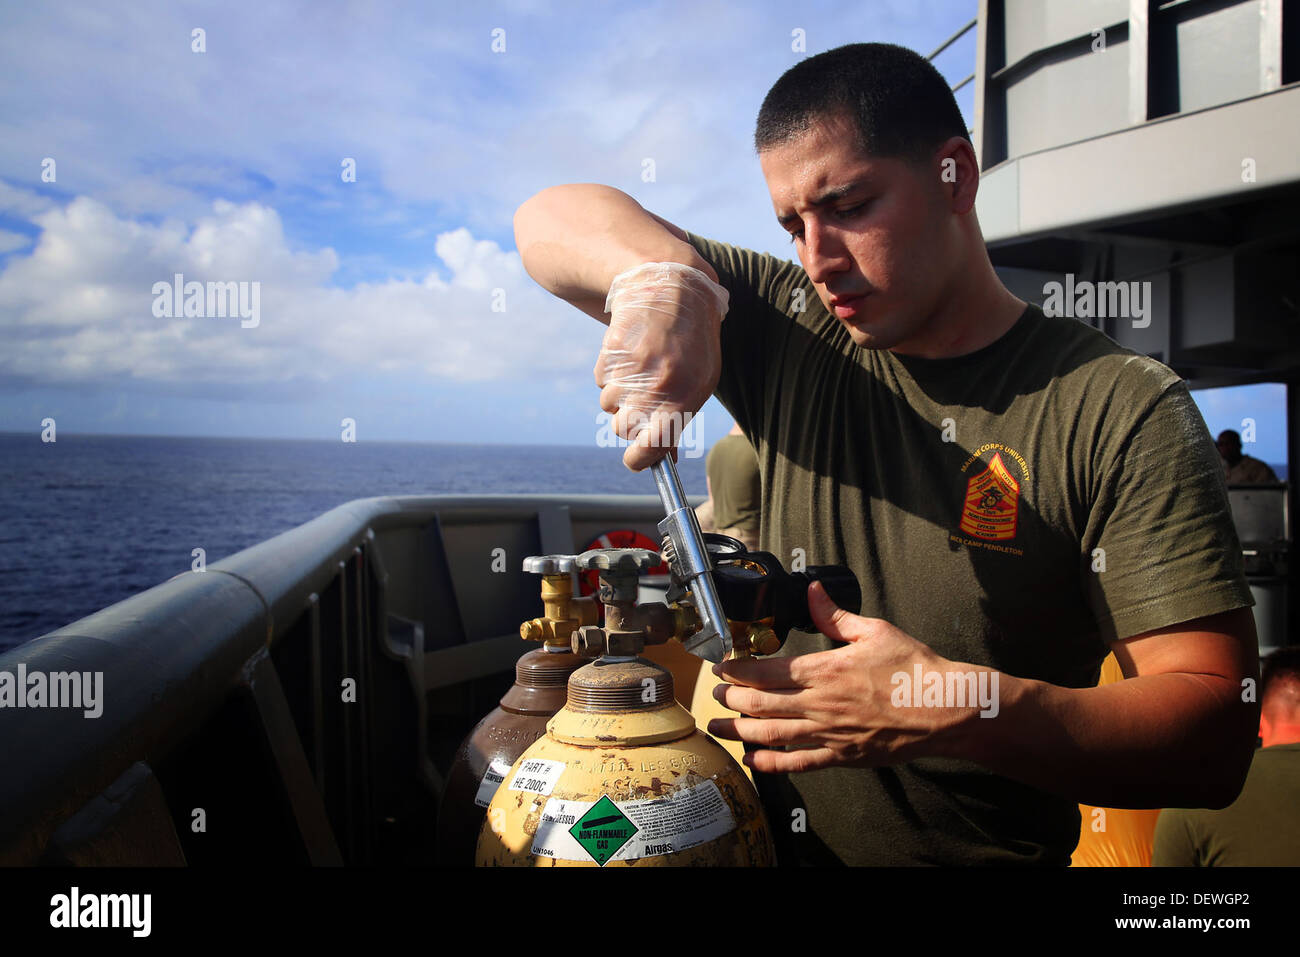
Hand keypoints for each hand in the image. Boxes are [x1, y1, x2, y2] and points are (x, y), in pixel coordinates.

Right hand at [596, 262, 727, 469]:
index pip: (651, 447)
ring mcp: (632, 370)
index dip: (639, 459)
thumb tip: (664, 456)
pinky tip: (629, 353)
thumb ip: (680, 418)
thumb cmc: (691, 341)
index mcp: (684, 399)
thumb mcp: (699, 381)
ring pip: (608, 405)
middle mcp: (657, 388)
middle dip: (628, 419)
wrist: (672, 288)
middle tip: (642, 399)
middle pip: (622, 428)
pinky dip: (611, 373)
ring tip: (639, 369)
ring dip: (618, 394)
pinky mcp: (611, 353)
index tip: (634, 460)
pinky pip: (601, 380)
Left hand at [707, 582, 980, 772]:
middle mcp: (819, 704)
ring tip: (718, 728)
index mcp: (823, 670)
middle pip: (758, 705)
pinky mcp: (841, 757)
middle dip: (729, 700)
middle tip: (714, 695)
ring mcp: (828, 734)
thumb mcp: (874, 631)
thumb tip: (814, 591)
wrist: (944, 709)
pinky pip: (798, 763)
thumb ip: (835, 615)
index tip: (721, 668)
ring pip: (770, 736)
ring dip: (738, 732)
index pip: (764, 672)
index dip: (736, 671)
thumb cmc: (913, 668)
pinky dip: (771, 763)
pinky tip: (753, 760)